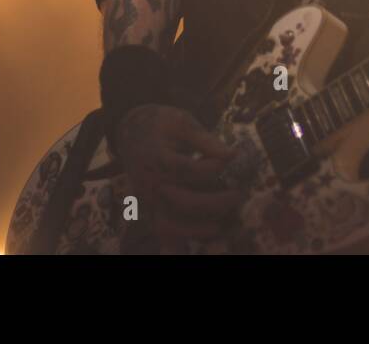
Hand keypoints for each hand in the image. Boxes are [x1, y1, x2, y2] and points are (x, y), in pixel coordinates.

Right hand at [112, 103, 245, 246]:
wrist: (131, 131)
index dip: (215, 167)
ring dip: (197, 230)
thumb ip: (206, 139)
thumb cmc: (161, 124)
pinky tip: (194, 246)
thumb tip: (233, 156)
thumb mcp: (183, 121)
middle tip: (238, 195)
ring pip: (170, 225)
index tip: (232, 158)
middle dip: (216, 202)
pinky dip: (176, 245)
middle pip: (183, 201)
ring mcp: (147, 199)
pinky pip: (161, 233)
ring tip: (221, 225)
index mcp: (157, 158)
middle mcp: (150, 183)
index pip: (189, 170)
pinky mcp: (148, 209)